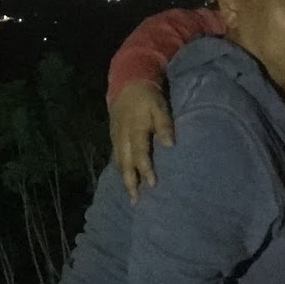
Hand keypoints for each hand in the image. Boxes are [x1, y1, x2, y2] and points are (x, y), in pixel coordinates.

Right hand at [108, 80, 173, 201]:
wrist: (127, 82)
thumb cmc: (148, 96)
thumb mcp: (159, 106)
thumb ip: (164, 125)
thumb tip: (170, 145)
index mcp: (135, 130)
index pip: (140, 154)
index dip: (146, 170)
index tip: (152, 185)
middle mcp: (123, 137)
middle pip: (125, 163)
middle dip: (130, 183)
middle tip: (135, 201)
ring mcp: (116, 137)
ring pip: (119, 162)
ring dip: (124, 179)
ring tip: (130, 194)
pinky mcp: (113, 136)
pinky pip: (115, 156)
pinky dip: (120, 168)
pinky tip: (125, 176)